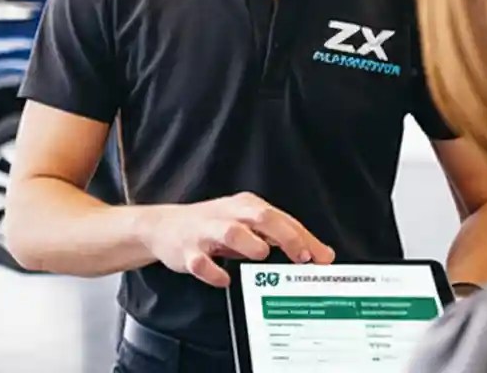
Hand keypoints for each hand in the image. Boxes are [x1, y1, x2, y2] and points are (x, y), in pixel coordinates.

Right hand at [142, 192, 335, 287]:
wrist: (164, 227)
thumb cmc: (213, 227)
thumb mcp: (246, 224)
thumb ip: (281, 237)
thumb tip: (321, 254)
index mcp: (245, 206)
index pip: (281, 218)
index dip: (303, 237)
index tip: (322, 257)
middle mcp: (228, 214)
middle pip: (261, 218)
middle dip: (285, 236)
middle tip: (302, 257)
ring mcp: (206, 232)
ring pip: (231, 233)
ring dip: (249, 244)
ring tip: (261, 255)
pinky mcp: (187, 251)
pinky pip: (201, 263)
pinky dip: (214, 272)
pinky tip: (224, 279)